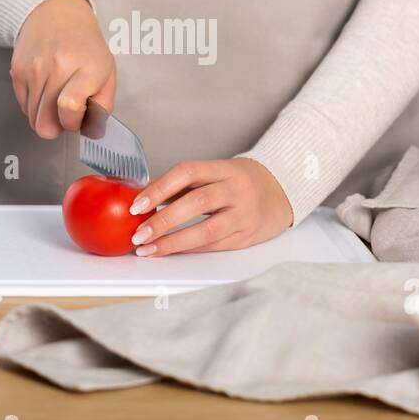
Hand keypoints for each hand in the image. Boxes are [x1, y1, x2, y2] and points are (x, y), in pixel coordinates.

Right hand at [11, 0, 114, 137]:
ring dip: (46, 115)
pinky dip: (34, 104)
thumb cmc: (85, 46)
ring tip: (57, 95)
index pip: (69, 108)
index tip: (78, 117)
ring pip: (33, 119)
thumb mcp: (108, 73)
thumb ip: (102, 107)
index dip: (72, 122)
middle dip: (58, 125)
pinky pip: (23, 106)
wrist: (55, 14)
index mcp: (86, 68)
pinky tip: (45, 87)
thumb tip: (90, 130)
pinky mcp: (18, 71)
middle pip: (45, 123)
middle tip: (68, 109)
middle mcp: (58, 67)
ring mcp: (34, 69)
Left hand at [127, 158, 292, 256]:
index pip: (188, 172)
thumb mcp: (215, 172)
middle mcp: (236, 190)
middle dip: (163, 220)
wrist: (281, 192)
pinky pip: (214, 245)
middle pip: (197, 203)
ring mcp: (244, 215)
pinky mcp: (246, 237)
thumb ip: (182, 182)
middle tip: (138, 234)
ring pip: (206, 230)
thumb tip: (142, 193)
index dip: (160, 188)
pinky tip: (170, 251)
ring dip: (173, 242)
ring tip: (148, 249)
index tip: (137, 204)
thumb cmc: (240, 181)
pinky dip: (189, 250)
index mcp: (224, 169)